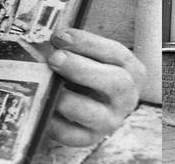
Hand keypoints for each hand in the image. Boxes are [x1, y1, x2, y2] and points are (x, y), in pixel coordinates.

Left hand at [42, 27, 142, 149]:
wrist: (91, 102)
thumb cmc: (90, 72)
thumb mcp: (91, 57)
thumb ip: (77, 47)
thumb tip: (52, 39)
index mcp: (131, 71)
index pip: (116, 53)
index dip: (87, 43)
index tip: (60, 36)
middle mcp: (126, 97)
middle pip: (114, 83)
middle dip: (81, 69)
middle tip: (54, 58)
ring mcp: (110, 121)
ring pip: (93, 113)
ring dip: (67, 98)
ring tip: (47, 86)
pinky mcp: (90, 138)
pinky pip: (72, 134)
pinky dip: (55, 122)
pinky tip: (42, 108)